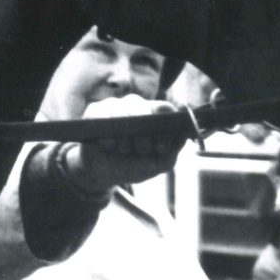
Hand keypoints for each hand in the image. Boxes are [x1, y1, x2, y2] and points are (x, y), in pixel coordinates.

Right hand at [69, 94, 186, 189]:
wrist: (103, 174)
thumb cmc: (133, 165)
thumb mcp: (157, 163)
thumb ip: (173, 149)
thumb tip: (184, 133)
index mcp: (153, 115)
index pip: (164, 107)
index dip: (164, 125)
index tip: (160, 147)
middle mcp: (134, 105)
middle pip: (142, 106)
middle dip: (142, 135)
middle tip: (141, 151)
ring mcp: (114, 105)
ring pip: (122, 110)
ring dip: (124, 137)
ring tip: (123, 150)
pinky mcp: (95, 109)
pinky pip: (102, 114)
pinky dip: (107, 135)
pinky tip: (108, 146)